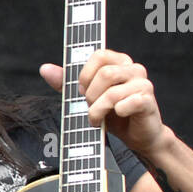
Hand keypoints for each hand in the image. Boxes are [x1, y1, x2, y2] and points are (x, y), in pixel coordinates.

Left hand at [39, 49, 171, 156]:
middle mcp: (134, 69)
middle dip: (90, 95)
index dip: (86, 74)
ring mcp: (143, 84)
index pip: (99, 55)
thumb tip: (44, 68)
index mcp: (120, 62)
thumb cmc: (113, 114)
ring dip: (98, 109)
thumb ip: (67, 83)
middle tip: (89, 107)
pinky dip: (115, 113)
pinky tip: (117, 116)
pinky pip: (127, 103)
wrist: (138, 136)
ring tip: (96, 118)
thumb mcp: (86, 97)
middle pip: (105, 73)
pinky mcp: (148, 101)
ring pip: (112, 92)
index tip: (82, 90)